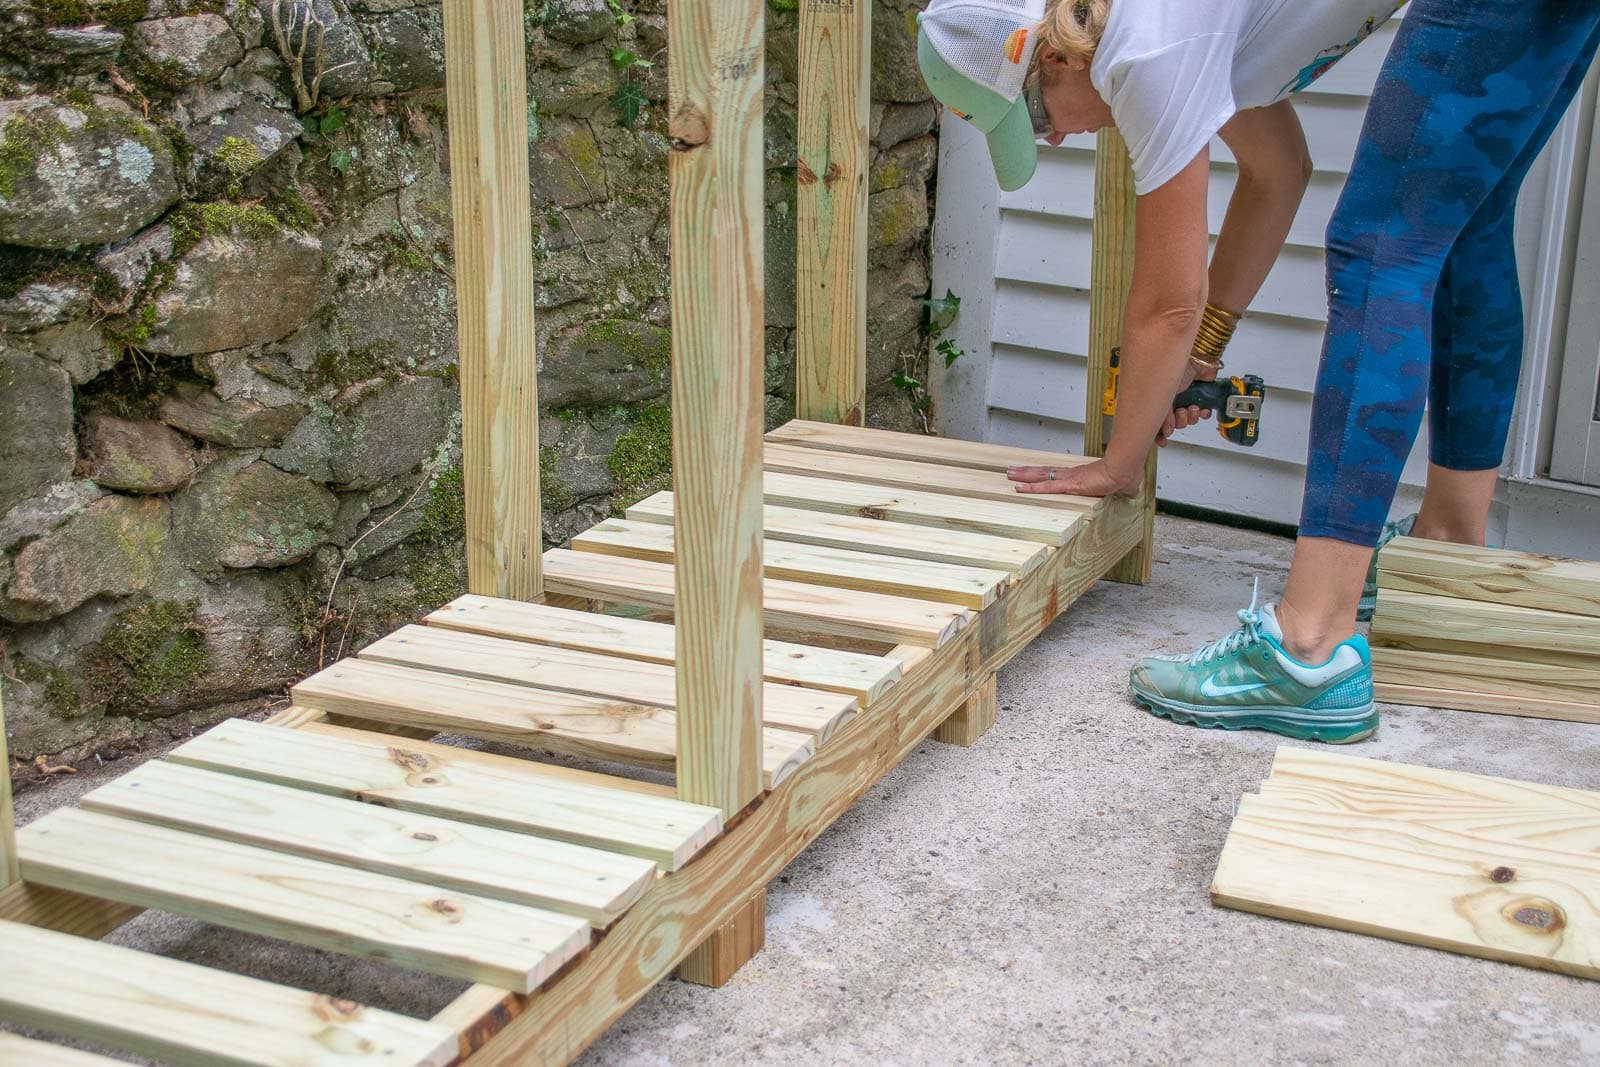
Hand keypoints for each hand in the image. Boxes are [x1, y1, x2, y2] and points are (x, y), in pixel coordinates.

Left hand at [1006, 458, 1140, 496]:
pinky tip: (1020, 488)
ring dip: (1024, 476)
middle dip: (1027, 472)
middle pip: (1044, 472)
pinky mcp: (1070, 485)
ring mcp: (1069, 479)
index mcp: (1081, 475)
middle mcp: (1071, 475)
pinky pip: (1046, 487)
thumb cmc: (1126, 474)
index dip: (1046, 474)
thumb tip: (1133, 493)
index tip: (1035, 473)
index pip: (1058, 474)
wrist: (1126, 468)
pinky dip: (1032, 488)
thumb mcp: (1125, 487)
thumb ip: (1125, 491)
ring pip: (1041, 476)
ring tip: (1009, 474)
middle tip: (1012, 470)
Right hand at [1157, 360, 1213, 445]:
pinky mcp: (1201, 398)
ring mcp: (1186, 399)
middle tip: (1180, 413)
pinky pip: (1203, 414)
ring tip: (1192, 407)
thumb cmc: (1176, 366)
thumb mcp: (1164, 394)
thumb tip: (1165, 430)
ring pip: (1189, 420)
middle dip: (1180, 422)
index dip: (1159, 433)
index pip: (1156, 421)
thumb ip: (1162, 415)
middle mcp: (1171, 400)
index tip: (1162, 441)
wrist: (1198, 359)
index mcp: (1158, 398)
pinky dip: (1204, 413)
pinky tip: (1202, 408)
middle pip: (1174, 424)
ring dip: (1191, 417)